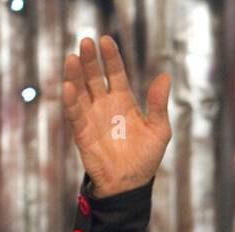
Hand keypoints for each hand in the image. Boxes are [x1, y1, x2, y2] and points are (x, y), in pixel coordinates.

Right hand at [62, 35, 171, 196]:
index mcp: (123, 101)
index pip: (115, 73)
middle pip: (94, 76)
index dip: (110, 57)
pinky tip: (68, 86)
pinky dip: (70, 101)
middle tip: (86, 42)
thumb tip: (165, 76)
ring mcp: (92, 117)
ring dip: (75, 74)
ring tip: (73, 57)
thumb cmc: (145, 159)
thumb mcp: (159, 131)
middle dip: (90, 60)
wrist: (131, 186)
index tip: (105, 40)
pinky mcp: (82, 133)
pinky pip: (74, 114)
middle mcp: (105, 105)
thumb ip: (159, 105)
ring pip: (80, 91)